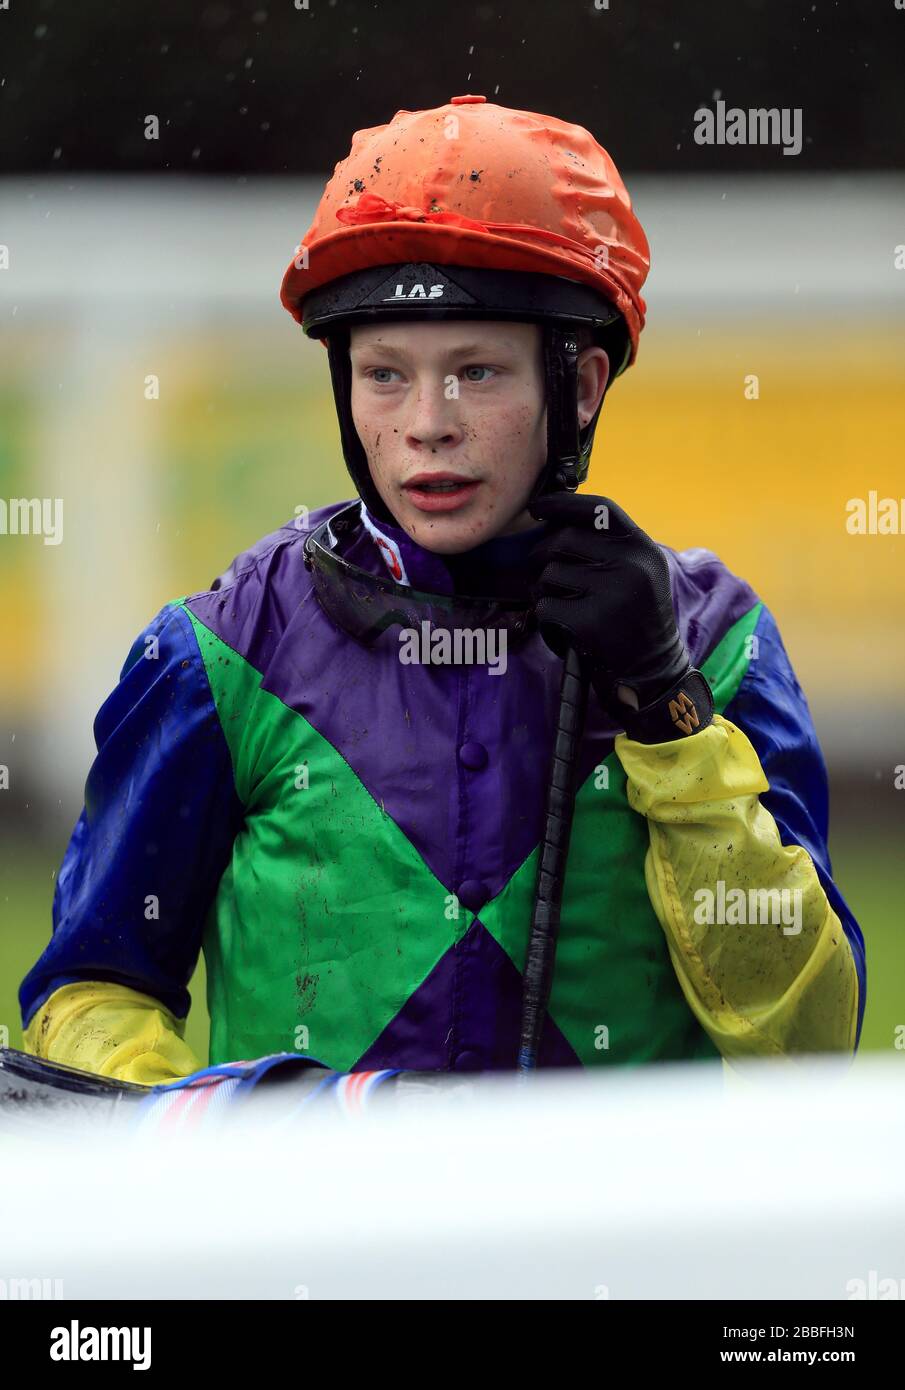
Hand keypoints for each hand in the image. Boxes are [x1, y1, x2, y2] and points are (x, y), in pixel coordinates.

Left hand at [527, 492, 691, 720]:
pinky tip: (561, 628)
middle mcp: (631, 564)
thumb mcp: (640, 573)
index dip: (563, 503)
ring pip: (549, 573)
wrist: (655, 671)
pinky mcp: (590, 621)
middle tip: (537, 570)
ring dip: (542, 588)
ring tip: (558, 603)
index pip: (599, 509)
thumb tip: (556, 521)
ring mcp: (611, 592)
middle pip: (564, 539)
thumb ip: (610, 546)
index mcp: (642, 547)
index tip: (536, 507)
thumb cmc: (637, 619)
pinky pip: (545, 605)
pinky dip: (544, 617)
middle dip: (540, 554)